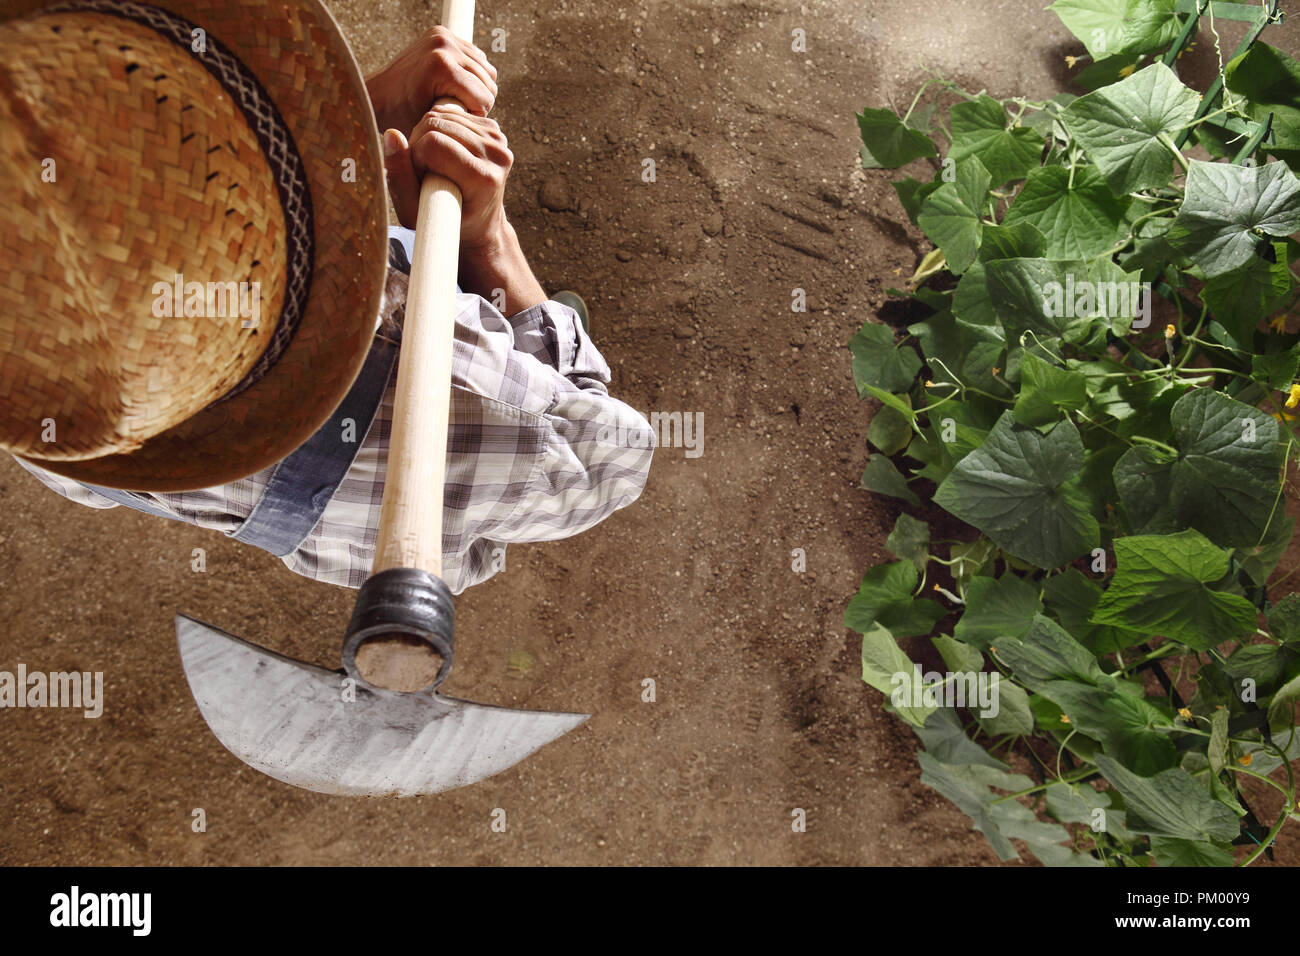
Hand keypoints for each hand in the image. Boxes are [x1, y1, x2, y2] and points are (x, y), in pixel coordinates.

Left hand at [365, 26, 497, 136]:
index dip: (476, 115)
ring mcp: (444, 35)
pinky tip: (457, 88)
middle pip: (489, 81)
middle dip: (478, 101)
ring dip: (478, 89)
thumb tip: (485, 128)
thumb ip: (459, 124)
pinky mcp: (443, 32)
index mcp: (442, 66)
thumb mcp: (431, 127)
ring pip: (487, 70)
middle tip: (459, 114)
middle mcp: (444, 44)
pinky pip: (477, 59)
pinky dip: (472, 76)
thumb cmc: (401, 117)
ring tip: (458, 102)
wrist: (379, 94)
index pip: (484, 96)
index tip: (460, 123)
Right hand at [382, 106, 512, 247]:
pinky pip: (453, 112)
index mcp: (484, 179)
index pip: (434, 144)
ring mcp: (499, 140)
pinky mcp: (494, 129)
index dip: (416, 157)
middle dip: (419, 141)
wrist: (479, 221)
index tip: (421, 177)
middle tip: (424, 168)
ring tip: (435, 161)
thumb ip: (398, 177)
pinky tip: (445, 150)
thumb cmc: (443, 220)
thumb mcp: (413, 212)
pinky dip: (440, 127)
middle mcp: (497, 156)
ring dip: (428, 134)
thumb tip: (392, 134)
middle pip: (437, 123)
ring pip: (443, 114)